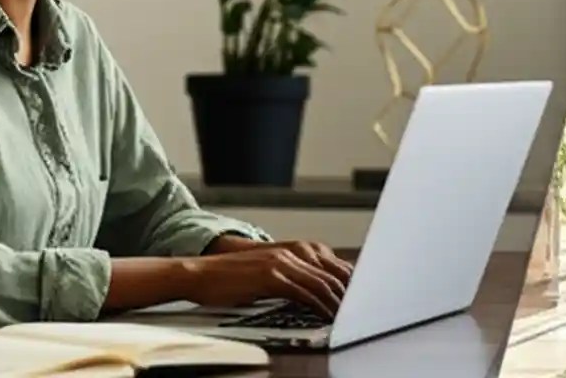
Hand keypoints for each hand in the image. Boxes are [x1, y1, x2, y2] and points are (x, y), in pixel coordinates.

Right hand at [187, 243, 350, 316]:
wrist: (202, 272)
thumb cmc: (234, 276)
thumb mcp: (269, 269)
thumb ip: (295, 274)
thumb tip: (319, 289)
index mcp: (296, 248)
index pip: (334, 264)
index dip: (350, 281)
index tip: (363, 296)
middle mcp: (293, 252)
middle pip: (333, 273)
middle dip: (349, 293)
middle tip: (362, 309)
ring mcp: (283, 262)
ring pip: (322, 284)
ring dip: (337, 303)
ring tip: (347, 317)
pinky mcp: (272, 277)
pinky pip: (304, 293)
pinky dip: (318, 306)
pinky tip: (325, 316)